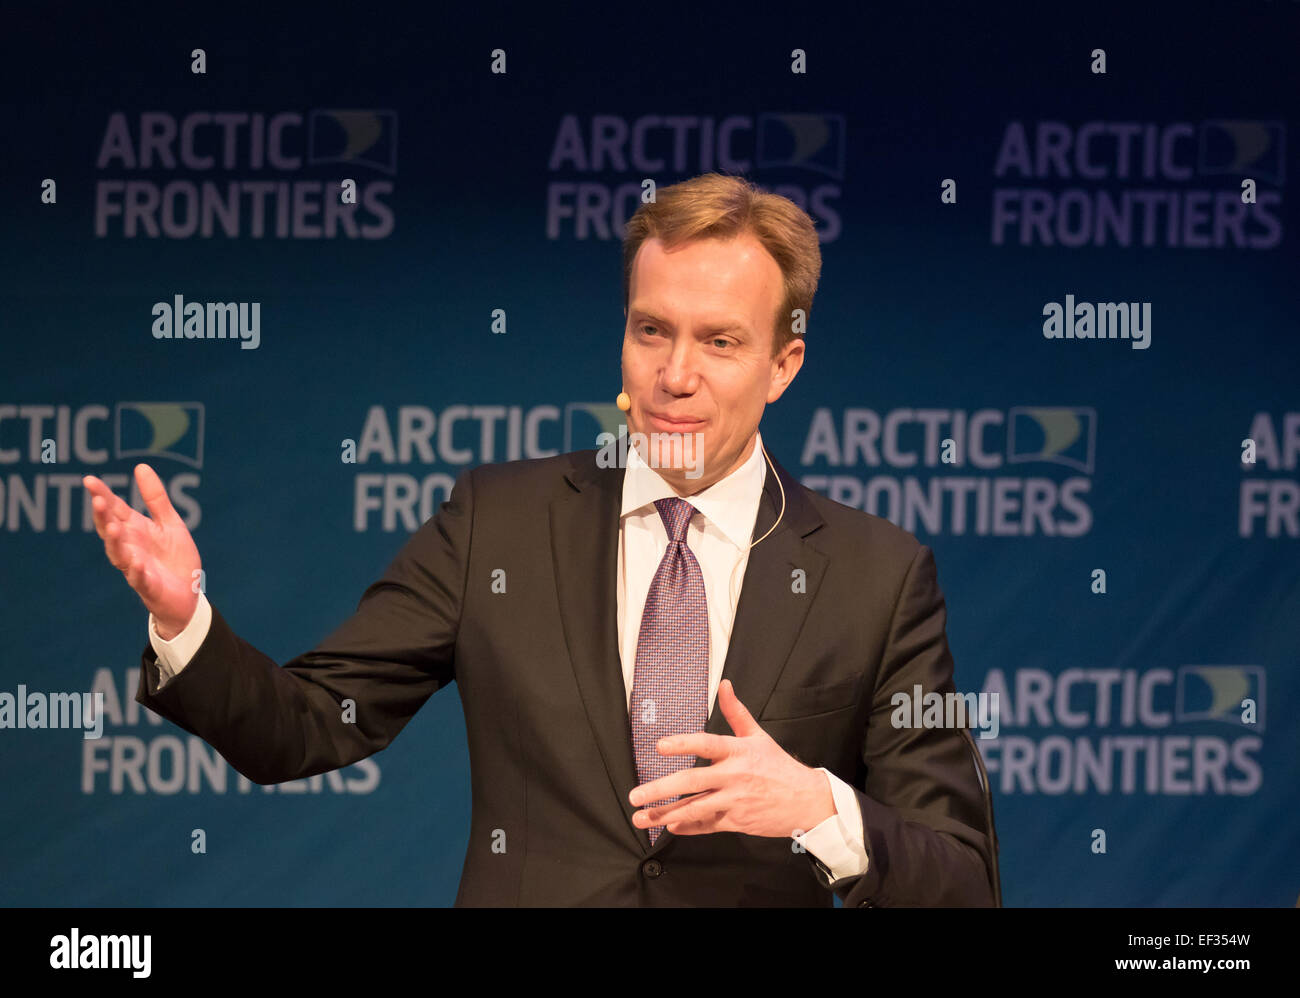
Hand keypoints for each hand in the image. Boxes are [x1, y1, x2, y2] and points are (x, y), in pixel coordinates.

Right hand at [84, 464, 201, 639]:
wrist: (188, 594)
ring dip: (115, 541)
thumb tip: (141, 466)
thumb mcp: (169, 523)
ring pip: (119, 554)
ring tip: (113, 527)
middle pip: (111, 530)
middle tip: (98, 500)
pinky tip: (136, 562)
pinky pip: (139, 578)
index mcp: (135, 530)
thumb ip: (155, 498)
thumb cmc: (174, 558)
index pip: (115, 510)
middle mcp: (130, 547)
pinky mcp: (148, 586)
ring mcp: (136, 567)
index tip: (89, 480)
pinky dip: (137, 571)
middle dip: (103, 517)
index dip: (102, 495)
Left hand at [628, 679, 835, 838]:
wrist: (806, 800)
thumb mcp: (758, 736)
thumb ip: (736, 712)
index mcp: (738, 752)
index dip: (683, 744)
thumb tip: (725, 686)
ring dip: (666, 813)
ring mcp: (734, 801)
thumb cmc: (778, 767)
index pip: (707, 744)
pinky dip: (687, 827)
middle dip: (661, 789)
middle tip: (636, 794)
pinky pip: (707, 824)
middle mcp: (734, 776)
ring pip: (695, 808)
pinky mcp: (736, 821)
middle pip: (693, 782)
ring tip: (641, 817)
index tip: (660, 746)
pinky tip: (670, 826)